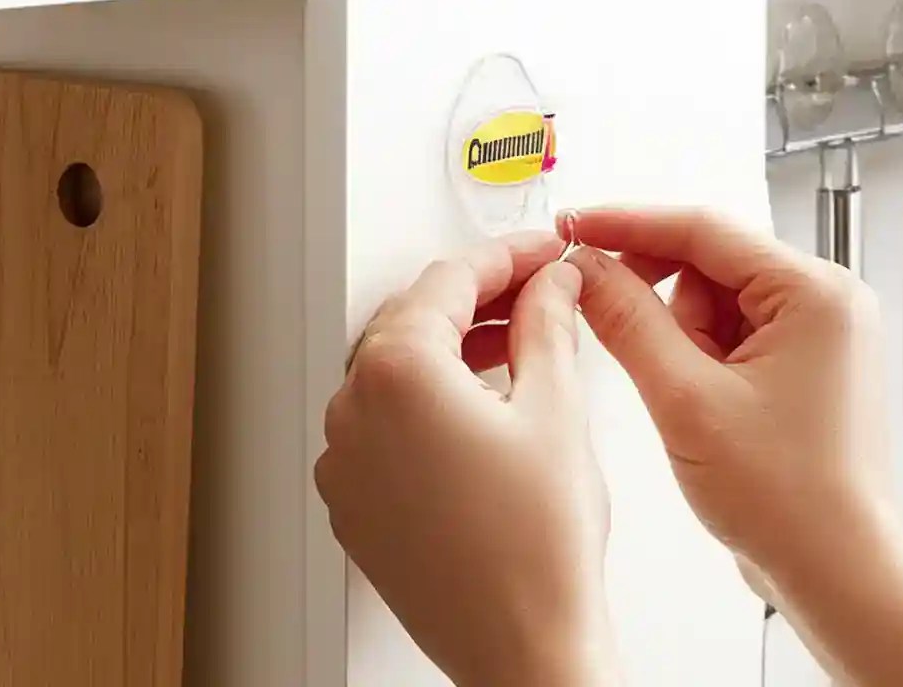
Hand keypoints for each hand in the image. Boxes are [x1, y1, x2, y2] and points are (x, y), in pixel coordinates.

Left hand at [316, 232, 617, 686]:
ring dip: (452, 351)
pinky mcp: (354, 502)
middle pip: (414, 322)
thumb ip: (547, 325)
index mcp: (397, 374)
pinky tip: (480, 412)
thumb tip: (548, 284)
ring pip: (395, 374)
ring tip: (516, 351)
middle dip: (477, 300)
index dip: (506, 256)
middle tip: (536, 293)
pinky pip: (383, 427)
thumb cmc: (539, 549)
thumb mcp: (557, 408)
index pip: (450, 280)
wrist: (523, 647)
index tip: (540, 253)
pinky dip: (428, 405)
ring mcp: (345, 462)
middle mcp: (352, 413)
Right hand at [562, 207, 902, 686]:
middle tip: (618, 333)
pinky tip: (698, 404)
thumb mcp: (685, 400)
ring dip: (683, 338)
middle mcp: (829, 302)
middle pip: (712, 263)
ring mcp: (823, 335)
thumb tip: (587, 267)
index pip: (704, 230)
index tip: (573, 224)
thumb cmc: (785, 498)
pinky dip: (702, 359)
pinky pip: (737, 336)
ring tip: (687, 402)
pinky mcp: (809, 367)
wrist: (837, 572)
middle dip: (661, 298)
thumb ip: (628, 321)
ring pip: (720, 302)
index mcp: (814, 293)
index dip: (628, 224)